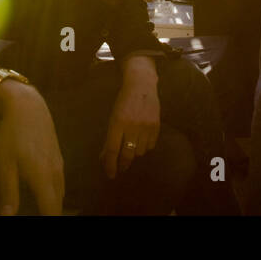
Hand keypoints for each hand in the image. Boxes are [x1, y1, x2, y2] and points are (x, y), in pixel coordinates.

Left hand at [0, 81, 63, 215]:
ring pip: (61, 193)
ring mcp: (59, 164)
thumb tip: (7, 216)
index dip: (49, 220)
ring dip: (54, 205)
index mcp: (43, 177)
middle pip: (58, 204)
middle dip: (51, 213)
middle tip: (40, 215)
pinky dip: (55, 193)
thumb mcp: (5, 163)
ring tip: (44, 210)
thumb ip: (9, 191)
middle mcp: (55, 173)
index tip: (42, 223)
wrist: (28, 106)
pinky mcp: (58, 157)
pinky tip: (46, 193)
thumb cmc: (12, 134)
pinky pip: (61, 182)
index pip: (51, 210)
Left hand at [100, 57, 160, 178]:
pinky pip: (150, 146)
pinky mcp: (156, 126)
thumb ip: (110, 138)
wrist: (141, 85)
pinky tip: (141, 139)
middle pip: (126, 154)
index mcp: (117, 122)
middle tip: (120, 168)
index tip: (110, 174)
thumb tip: (104, 158)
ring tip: (131, 145)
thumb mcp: (113, 118)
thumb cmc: (123, 102)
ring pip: (139, 152)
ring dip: (134, 152)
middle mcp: (131, 125)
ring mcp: (145, 126)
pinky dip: (144, 146)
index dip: (110, 164)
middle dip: (122, 164)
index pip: (112, 149)